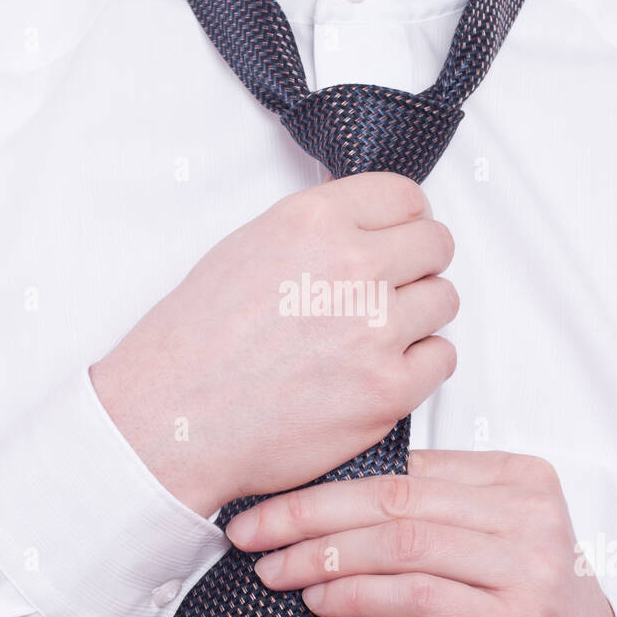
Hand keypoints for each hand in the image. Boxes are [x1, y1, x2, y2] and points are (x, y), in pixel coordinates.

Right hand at [90, 173, 457, 516]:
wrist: (172, 419)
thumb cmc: (195, 341)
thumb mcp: (246, 248)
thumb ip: (315, 230)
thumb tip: (364, 223)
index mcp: (313, 221)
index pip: (405, 196)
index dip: (405, 220)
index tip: (398, 238)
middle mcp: (351, 267)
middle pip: (436, 245)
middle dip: (419, 264)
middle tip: (392, 288)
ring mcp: (375, 331)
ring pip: (444, 300)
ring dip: (418, 315)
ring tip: (375, 335)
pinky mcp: (388, 390)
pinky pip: (442, 358)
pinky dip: (419, 365)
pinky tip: (381, 370)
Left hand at [225, 449, 616, 616]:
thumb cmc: (528, 615)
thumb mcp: (489, 547)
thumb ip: (430, 516)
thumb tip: (321, 505)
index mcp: (520, 479)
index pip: (407, 468)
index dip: (329, 482)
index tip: (272, 499)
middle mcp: (528, 515)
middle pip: (396, 498)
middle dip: (310, 513)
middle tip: (252, 529)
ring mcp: (525, 571)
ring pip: (401, 542)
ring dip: (323, 554)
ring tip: (274, 568)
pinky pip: (415, 596)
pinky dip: (355, 594)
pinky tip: (319, 598)